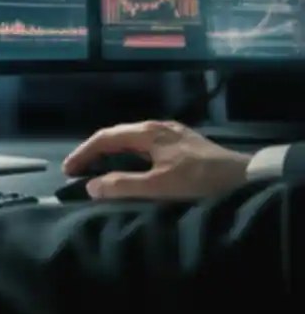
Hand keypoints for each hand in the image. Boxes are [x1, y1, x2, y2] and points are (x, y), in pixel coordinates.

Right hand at [63, 120, 251, 199]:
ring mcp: (172, 133)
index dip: (83, 153)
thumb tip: (91, 186)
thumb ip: (122, 186)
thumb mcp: (159, 186)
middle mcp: (157, 126)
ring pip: (132, 141)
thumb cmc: (201, 181)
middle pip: (117, 135)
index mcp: (148, 132)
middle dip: (94, 153)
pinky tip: (131, 170)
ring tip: (100, 172)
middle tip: (79, 172)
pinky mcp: (183, 144)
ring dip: (112, 155)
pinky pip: (145, 146)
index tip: (68, 172)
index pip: (104, 137)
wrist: (247, 177)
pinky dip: (129, 157)